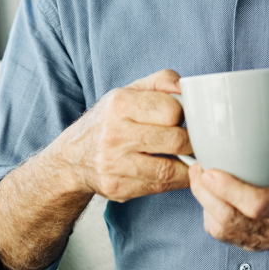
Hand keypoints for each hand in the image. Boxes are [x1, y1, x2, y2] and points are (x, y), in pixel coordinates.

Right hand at [51, 69, 192, 201]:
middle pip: (174, 140)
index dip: (185, 115)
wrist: (72, 159)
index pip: (171, 109)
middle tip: (196, 142)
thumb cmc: (109, 121)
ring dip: (188, 166)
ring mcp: (114, 163)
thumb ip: (160, 82)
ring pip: (168, 168)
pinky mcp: (117, 187)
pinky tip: (179, 174)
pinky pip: (158, 187)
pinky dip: (176, 182)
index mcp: (120, 104)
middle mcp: (114, 134)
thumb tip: (185, 86)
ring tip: (193, 160)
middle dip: (191, 142)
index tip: (186, 119)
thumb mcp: (128, 92)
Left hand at [187, 114, 268, 250]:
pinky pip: (222, 233)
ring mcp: (262, 239)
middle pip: (232, 220)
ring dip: (205, 203)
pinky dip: (210, 213)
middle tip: (198, 168)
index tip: (211, 171)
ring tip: (200, 176)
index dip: (231, 191)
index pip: (259, 206)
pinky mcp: (251, 243)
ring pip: (222, 229)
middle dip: (207, 195)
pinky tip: (209, 193)